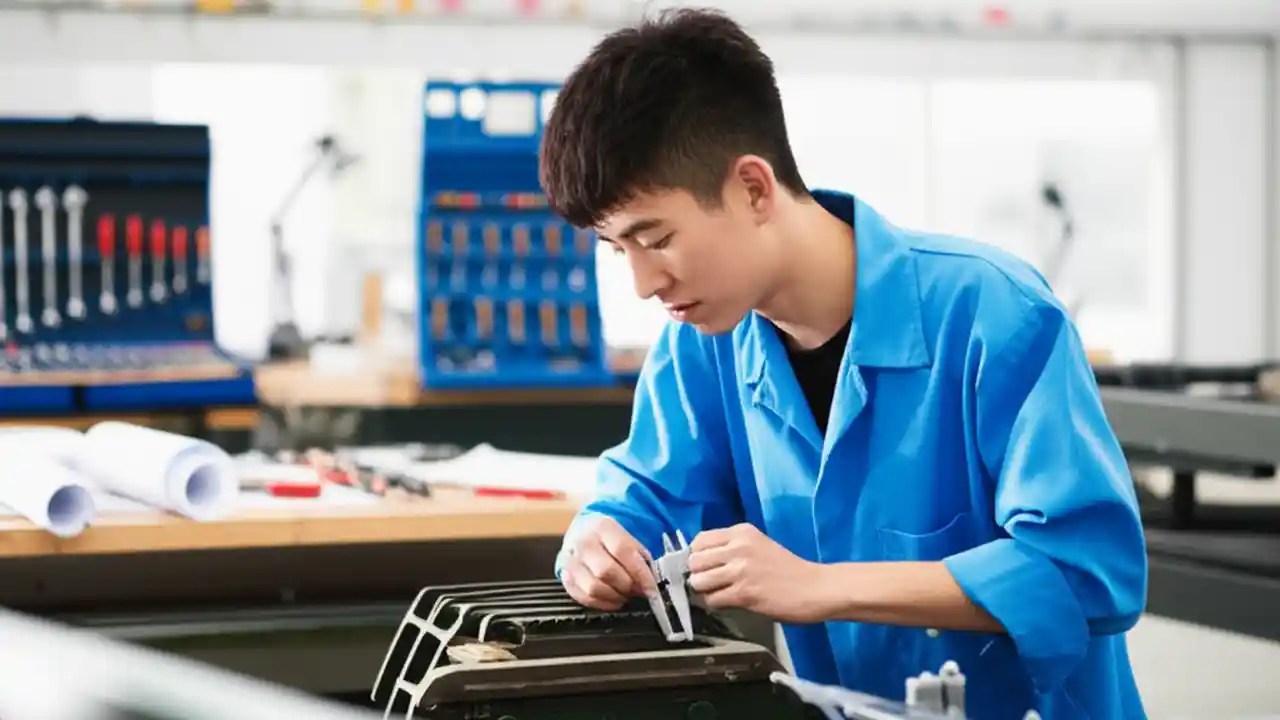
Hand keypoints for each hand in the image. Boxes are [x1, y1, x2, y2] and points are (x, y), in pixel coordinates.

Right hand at [560, 515, 656, 610]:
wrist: (584, 532)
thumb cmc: (611, 538)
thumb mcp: (627, 535)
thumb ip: (640, 554)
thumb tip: (652, 578)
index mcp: (601, 526)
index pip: (622, 550)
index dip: (639, 572)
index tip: (651, 585)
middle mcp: (582, 542)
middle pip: (606, 571)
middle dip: (627, 585)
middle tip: (639, 590)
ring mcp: (570, 561)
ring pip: (593, 588)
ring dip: (615, 596)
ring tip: (626, 594)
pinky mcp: (565, 578)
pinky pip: (584, 598)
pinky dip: (603, 603)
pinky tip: (614, 599)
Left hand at [688, 523, 827, 623]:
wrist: (815, 588)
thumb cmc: (788, 570)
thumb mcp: (759, 546)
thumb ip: (732, 549)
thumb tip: (703, 562)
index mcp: (741, 532)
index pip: (699, 541)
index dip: (698, 557)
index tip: (705, 567)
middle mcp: (738, 547)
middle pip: (694, 561)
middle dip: (699, 575)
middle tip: (712, 583)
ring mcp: (740, 570)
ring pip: (698, 581)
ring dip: (706, 592)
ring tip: (721, 594)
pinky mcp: (744, 593)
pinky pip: (712, 600)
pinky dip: (716, 605)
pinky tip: (730, 603)